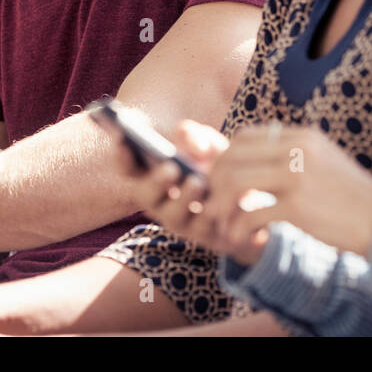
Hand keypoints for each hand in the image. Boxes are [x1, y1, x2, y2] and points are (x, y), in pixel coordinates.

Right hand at [109, 119, 253, 257]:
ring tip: (196, 181)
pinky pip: (202, 228)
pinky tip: (217, 201)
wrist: (249, 199)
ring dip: (183, 197)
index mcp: (153, 175)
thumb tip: (192, 145)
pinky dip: (209, 213)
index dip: (121, 155)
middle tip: (169, 168)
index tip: (123, 138)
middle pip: (144, 194)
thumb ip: (196, 136)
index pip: (128, 167)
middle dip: (154, 181)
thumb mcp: (209, 145)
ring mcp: (180, 220)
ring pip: (172, 214)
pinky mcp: (204, 236)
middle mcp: (160, 200)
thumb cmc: (219, 166)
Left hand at [201, 125, 371, 260]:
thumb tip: (259, 153)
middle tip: (214, 203)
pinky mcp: (298, 207)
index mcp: (302, 136)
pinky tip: (239, 238)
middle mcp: (298, 149)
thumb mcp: (324, 160)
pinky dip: (238, 228)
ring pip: (235, 181)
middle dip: (216, 181)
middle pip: (234, 155)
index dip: (225, 157)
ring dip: (221, 205)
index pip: (246, 136)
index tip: (223, 180)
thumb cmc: (351, 196)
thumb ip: (294, 152)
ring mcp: (297, 176)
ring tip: (222, 222)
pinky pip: (251, 213)